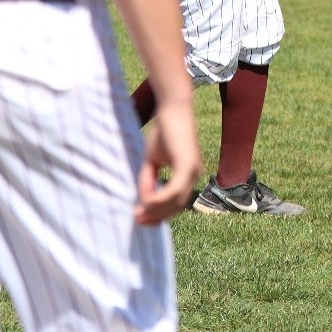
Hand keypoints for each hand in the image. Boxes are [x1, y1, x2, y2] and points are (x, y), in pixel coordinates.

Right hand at [135, 97, 201, 225]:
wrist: (173, 109)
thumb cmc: (163, 132)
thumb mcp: (152, 160)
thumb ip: (149, 179)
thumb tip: (144, 199)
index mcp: (188, 175)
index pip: (177, 203)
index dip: (161, 214)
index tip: (143, 220)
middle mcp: (193, 175)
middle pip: (177, 206)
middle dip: (157, 216)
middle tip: (138, 222)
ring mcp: (192, 171)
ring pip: (176, 201)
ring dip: (156, 210)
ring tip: (138, 214)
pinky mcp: (187, 165)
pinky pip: (174, 190)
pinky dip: (159, 198)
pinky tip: (146, 200)